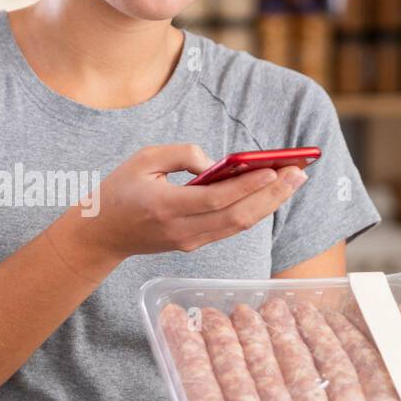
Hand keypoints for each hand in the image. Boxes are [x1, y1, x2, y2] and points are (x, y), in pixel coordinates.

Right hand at [69, 143, 308, 266]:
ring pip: (238, 225)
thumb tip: (218, 163)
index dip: (248, 186)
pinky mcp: (194, 244)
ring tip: (294, 180)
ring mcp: (189, 242)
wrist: (102, 234)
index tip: (274, 168)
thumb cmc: (120, 189)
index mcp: (164, 207)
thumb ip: (183, 155)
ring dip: (270, 203)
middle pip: (237, 216)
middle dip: (272, 194)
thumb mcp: (144, 158)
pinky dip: (254, 209)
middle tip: (299, 172)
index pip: (215, 200)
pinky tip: (271, 192)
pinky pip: (230, 227)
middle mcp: (181, 231)